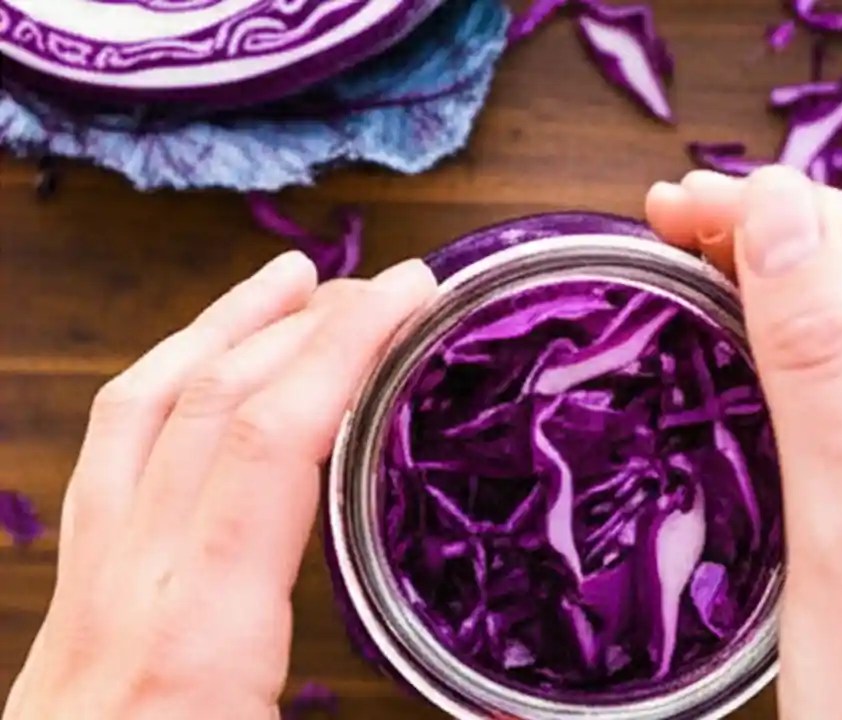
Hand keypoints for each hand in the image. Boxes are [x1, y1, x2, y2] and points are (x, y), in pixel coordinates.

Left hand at [3, 254, 436, 719]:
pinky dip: (160, 392)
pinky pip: (107, 465)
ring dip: (215, 331)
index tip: (408, 293)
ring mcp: (87, 597)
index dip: (344, 348)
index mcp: (199, 645)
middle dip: (296, 320)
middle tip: (372, 282)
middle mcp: (128, 597)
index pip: (270, 445)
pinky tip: (197, 385)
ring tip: (280, 285)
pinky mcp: (75, 611)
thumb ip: (405, 717)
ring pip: (133, 418)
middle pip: (202, 407)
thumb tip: (521, 718)